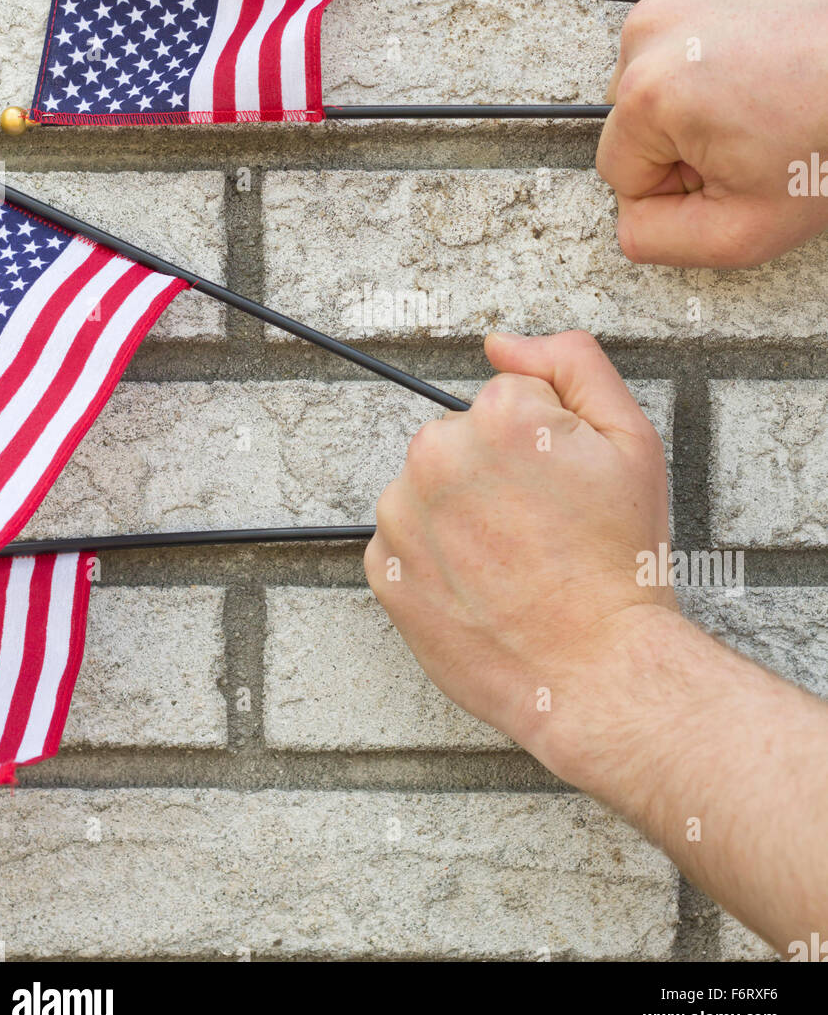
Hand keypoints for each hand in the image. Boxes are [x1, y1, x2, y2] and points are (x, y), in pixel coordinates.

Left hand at [364, 330, 674, 781]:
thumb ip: (571, 363)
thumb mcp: (631, 439)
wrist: (597, 670)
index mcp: (497, 415)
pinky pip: (408, 539)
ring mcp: (402, 514)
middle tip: (545, 529)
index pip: (508, 401)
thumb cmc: (620, 563)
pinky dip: (437, 557)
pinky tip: (482, 585)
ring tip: (515, 561)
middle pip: (463, 440)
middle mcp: (437, 455)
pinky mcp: (383, 567)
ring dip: (462, 514)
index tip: (565, 488)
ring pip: (431, 489)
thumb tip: (501, 344)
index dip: (547, 444)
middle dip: (497, 473)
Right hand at [597, 0, 827, 266]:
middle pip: (635, 99)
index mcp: (647, 92)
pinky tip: (772, 32)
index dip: (675, 181)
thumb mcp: (746, 232)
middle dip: (684, 120)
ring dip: (705, 64)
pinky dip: (728, 14)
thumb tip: (628, 221)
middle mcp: (654, 21)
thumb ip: (659, 239)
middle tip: (759, 122)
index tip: (732, 166)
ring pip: (665, 46)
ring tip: (772, 74)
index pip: (618, 164)